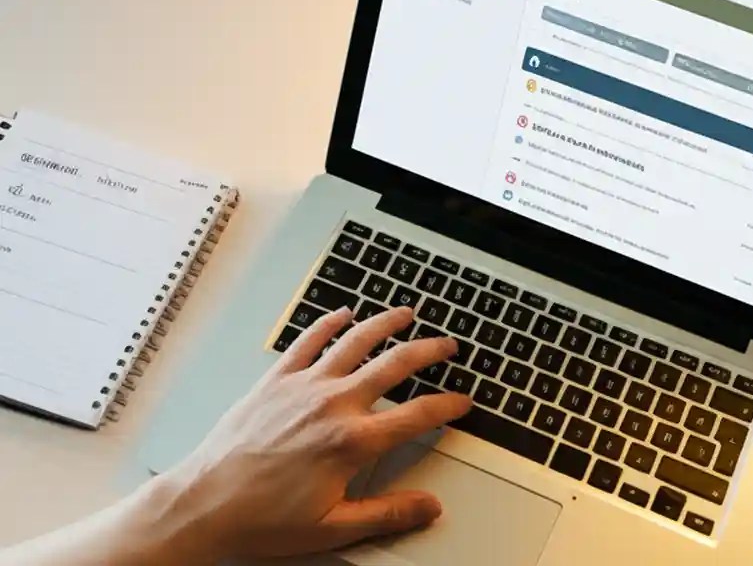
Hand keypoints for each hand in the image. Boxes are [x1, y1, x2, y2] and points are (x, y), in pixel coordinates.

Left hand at [161, 306, 470, 560]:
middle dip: (429, 351)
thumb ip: (387, 514)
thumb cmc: (260, 518)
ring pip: (355, 341)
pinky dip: (329, 323)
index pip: (417, 416)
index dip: (447, 407)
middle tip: (448, 346)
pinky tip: (343, 314)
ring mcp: (303, 386)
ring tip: (406, 314)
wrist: (203, 504)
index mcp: (352, 442)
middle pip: (395, 364)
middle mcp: (333, 405)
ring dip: (386, 323)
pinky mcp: (275, 380)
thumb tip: (428, 507)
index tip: (462, 402)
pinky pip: (308, 340)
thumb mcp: (333, 527)